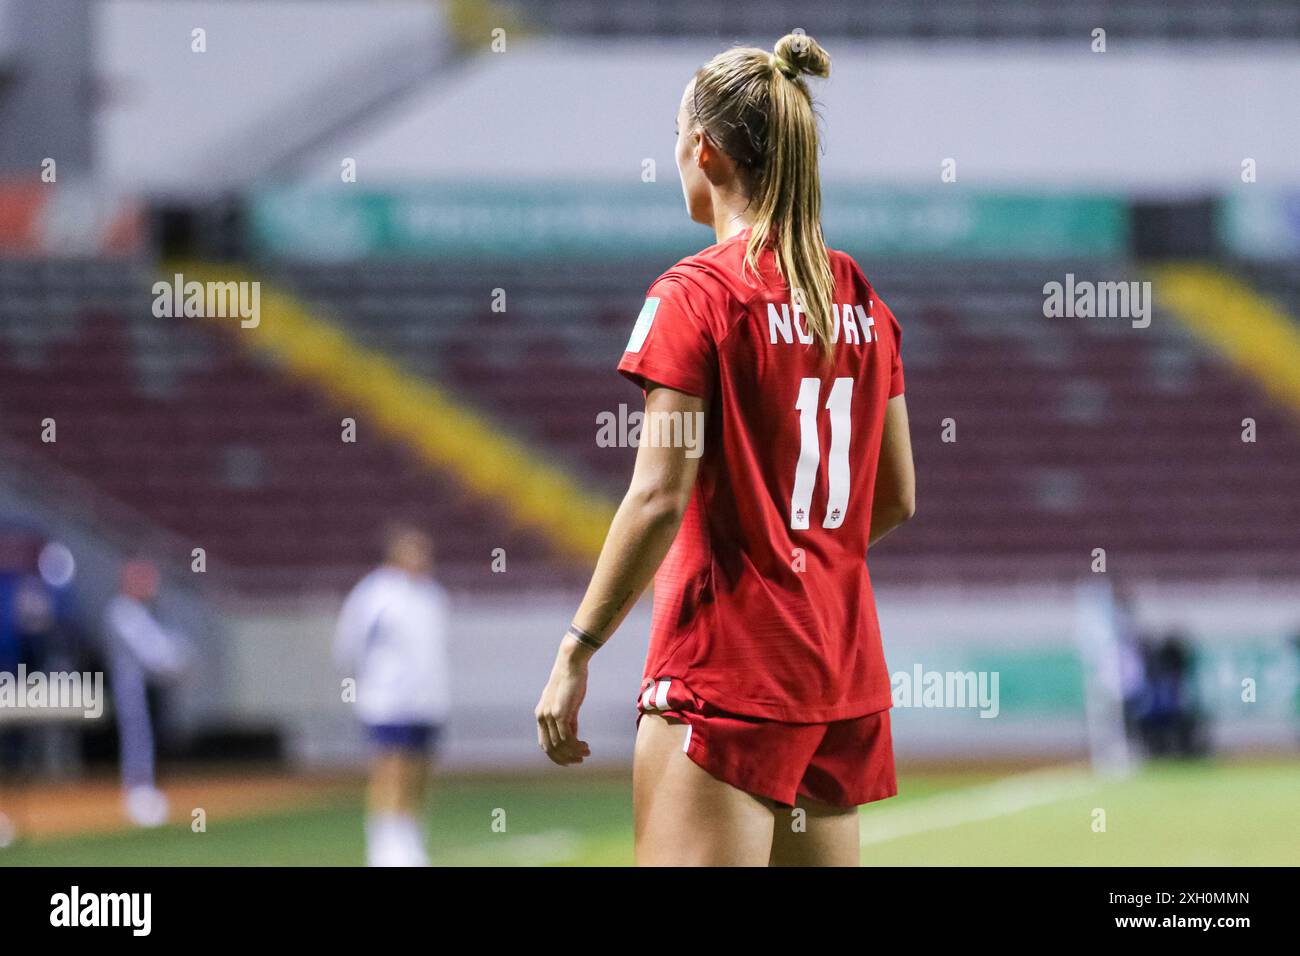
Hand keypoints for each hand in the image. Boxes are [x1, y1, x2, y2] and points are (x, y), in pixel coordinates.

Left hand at [535, 635, 592, 764]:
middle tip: (580, 759)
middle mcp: (542, 717)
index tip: (570, 760)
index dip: (557, 756)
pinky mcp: (559, 713)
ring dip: (574, 752)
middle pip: (550, 748)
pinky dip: (576, 746)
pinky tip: (586, 746)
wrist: (571, 664)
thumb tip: (573, 736)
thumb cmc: (572, 682)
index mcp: (541, 715)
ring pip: (560, 745)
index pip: (544, 744)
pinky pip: (567, 738)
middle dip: (565, 758)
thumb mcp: (568, 704)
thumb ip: (568, 720)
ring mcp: (549, 716)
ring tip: (587, 752)